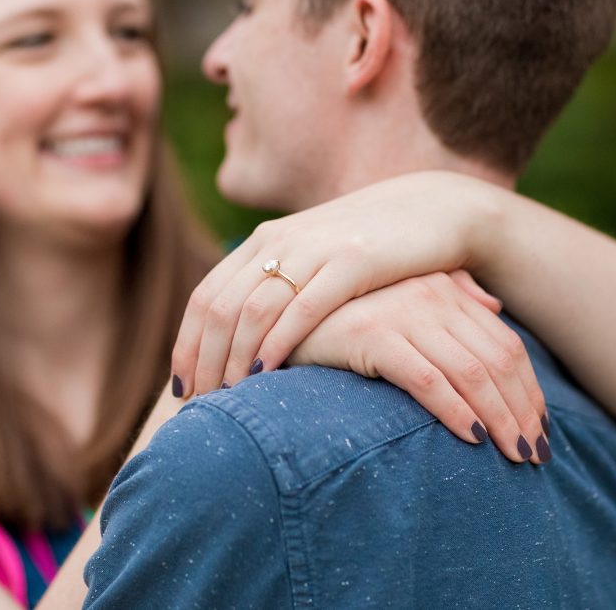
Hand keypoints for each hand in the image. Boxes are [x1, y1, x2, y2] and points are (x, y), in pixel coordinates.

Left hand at [171, 171, 501, 396]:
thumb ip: (281, 287)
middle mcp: (278, 242)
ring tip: (227, 399)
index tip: (181, 389)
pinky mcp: (351, 262)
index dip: (186, 345)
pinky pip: (301, 308)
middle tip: (199, 406)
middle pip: (219, 310)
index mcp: (263, 242)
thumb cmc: (373, 246)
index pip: (205, 298)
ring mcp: (312, 250)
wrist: (434, 209)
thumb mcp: (316, 260)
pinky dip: (276, 343)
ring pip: (250, 312)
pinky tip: (265, 373)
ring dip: (232, 361)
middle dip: (203, 362)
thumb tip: (245, 340)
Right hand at [290, 271, 548, 462]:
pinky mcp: (371, 335)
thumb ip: (450, 295)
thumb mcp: (402, 301)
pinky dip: (456, 410)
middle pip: (497, 359)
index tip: (540, 427)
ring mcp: (401, 312)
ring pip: (470, 371)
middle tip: (536, 454)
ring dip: (500, 417)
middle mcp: (430, 295)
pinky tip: (472, 437)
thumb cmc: (345, 314)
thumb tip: (495, 309)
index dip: (529, 388)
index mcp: (443, 288)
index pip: (504, 343)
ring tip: (514, 456)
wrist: (279, 312)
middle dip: (522, 409)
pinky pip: (427, 379)